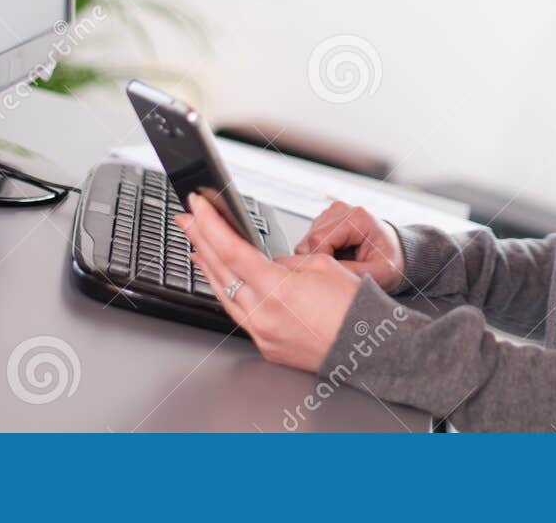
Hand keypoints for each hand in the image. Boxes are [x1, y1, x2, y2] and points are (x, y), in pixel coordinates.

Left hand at [176, 193, 360, 371]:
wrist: (368, 349)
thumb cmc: (354, 308)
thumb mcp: (321, 267)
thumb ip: (287, 262)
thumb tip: (269, 264)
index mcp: (276, 290)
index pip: (231, 249)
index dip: (209, 224)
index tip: (196, 206)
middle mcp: (263, 315)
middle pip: (219, 270)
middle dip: (200, 239)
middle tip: (187, 219)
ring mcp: (262, 333)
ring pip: (224, 294)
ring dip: (209, 266)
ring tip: (198, 245)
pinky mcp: (267, 346)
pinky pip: (239, 313)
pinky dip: (228, 291)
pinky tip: (225, 281)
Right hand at [295, 200, 405, 291]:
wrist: (394, 251)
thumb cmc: (390, 259)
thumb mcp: (379, 272)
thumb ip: (352, 272)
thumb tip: (325, 274)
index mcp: (355, 217)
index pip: (319, 239)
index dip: (319, 261)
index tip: (330, 275)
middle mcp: (340, 211)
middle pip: (309, 240)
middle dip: (319, 262)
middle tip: (336, 274)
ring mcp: (330, 215)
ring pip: (306, 243)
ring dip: (318, 259)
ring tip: (340, 266)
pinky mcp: (324, 223)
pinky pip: (309, 244)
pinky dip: (318, 256)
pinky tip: (336, 260)